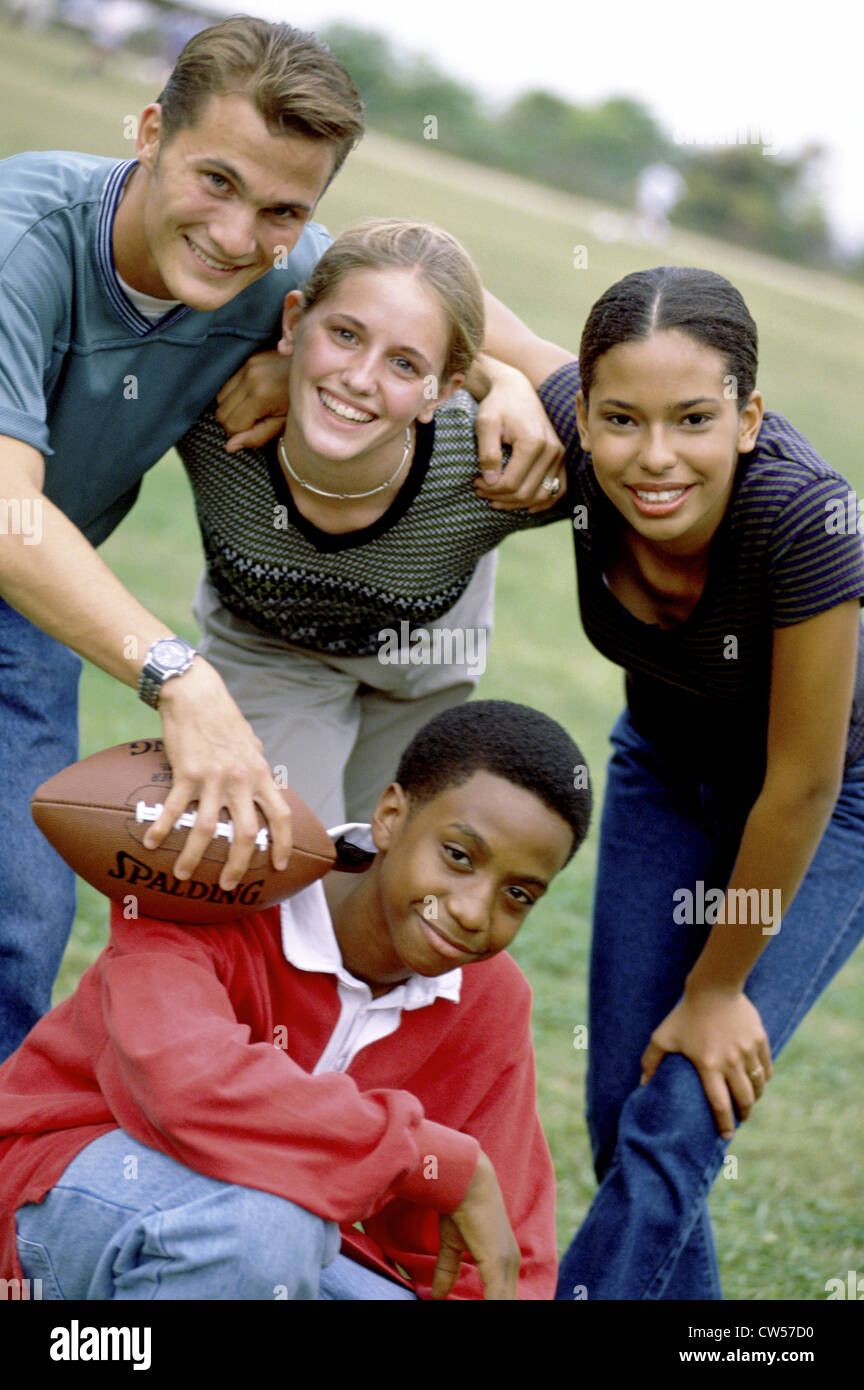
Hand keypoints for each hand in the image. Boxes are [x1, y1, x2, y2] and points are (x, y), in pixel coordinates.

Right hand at [143, 658, 292, 889]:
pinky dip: (162, 829)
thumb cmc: (224, 719)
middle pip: (247, 833)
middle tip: (227, 885)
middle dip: (238, 865)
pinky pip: (174, 809)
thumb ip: (258, 769)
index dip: (284, 844)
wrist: (196, 695)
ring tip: (184, 875)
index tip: (280, 866)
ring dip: (194, 856)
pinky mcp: (187, 772)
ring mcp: (214, 777)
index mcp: (261, 774)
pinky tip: (151, 843)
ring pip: (209, 829)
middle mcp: (242, 779)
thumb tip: (265, 785)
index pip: (280, 815)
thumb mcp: (251, 745)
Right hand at [215, 350, 290, 452]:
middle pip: (222, 413)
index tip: (257, 429)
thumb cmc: (300, 400)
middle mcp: (250, 377)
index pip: (232, 426)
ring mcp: (247, 365)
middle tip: (254, 421)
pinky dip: (234, 394)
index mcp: (260, 396)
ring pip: (220, 398)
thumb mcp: (283, 423)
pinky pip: (227, 383)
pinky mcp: (247, 359)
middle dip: (234, 422)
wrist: (314, 370)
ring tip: (253, 408)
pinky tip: (252, 395)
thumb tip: (229, 447)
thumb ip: (256, 437)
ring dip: (232, 408)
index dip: (242, 433)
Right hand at [431, 1150, 519, 1299]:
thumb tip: (435, 1295)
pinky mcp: (498, 1264)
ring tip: (464, 1313)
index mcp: (504, 1261)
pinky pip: (497, 1301)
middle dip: (496, 1311)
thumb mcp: (451, 1244)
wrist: (463, 1177)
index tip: (469, 1308)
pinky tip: (467, 1311)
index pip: (503, 1300)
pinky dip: (491, 1310)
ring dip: (494, 1311)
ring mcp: (507, 1265)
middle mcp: (511, 1265)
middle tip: (460, 1310)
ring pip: (504, 1304)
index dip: (495, 1307)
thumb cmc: (458, 1204)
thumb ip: (447, 1270)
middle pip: (507, 1304)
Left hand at [473, 366, 564, 512]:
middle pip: (526, 493)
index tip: (475, 482)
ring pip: (542, 496)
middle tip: (480, 490)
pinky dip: (543, 502)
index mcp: (533, 443)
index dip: (490, 489)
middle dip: (500, 497)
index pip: (511, 483)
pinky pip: (559, 489)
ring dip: (518, 504)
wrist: (516, 390)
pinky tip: (525, 506)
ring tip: (496, 498)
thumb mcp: (485, 424)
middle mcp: (552, 450)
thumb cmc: (498, 406)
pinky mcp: (560, 458)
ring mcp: (559, 455)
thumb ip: (487, 453)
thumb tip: (490, 481)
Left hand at [640, 986, 772, 1140]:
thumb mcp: (663, 1036)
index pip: (720, 1105)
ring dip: (755, 1098)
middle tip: (740, 1120)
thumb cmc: (685, 1014)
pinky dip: (763, 1078)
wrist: (713, 987)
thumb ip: (651, 1061)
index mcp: (708, 1065)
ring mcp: (748, 1051)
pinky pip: (766, 1067)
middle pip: (744, 1099)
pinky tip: (758, 1082)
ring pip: (758, 1085)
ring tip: (749, 1102)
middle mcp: (731, 1062)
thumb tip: (643, 1083)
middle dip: (743, 1114)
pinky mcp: (760, 1040)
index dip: (724, 1124)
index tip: (726, 1136)